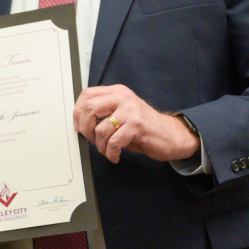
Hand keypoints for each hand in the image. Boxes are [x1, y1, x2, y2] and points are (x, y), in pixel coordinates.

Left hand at [74, 85, 199, 163]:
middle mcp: (123, 97)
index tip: (79, 127)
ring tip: (108, 150)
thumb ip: (103, 113)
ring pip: (101, 129)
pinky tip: (115, 156)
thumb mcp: (121, 114)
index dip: (78, 112)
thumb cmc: (143, 128)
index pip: (87, 95)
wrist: (171, 135)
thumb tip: (79, 123)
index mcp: (117, 92)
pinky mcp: (137, 125)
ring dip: (100, 146)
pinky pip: (113, 142)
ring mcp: (131, 110)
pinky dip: (111, 153)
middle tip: (93, 140)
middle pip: (89, 109)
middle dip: (86, 130)